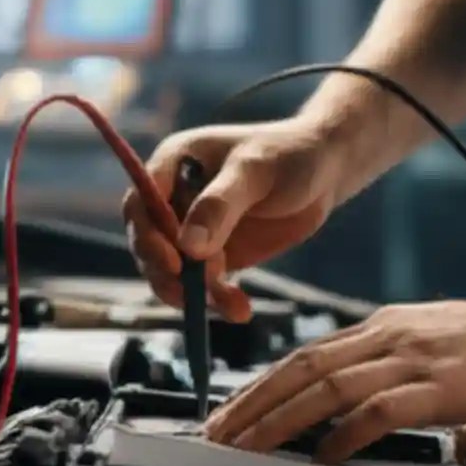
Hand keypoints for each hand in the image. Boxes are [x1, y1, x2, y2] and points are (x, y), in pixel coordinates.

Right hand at [122, 118, 348, 321]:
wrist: (325, 170)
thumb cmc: (288, 155)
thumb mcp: (254, 172)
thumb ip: (220, 206)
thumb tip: (187, 248)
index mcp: (173, 164)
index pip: (140, 204)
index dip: (147, 235)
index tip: (173, 261)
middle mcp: (174, 198)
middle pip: (149, 244)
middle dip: (168, 272)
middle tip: (194, 293)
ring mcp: (193, 230)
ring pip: (173, 271)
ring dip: (195, 293)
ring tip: (231, 304)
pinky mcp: (215, 255)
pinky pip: (204, 285)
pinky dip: (218, 300)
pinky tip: (239, 309)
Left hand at [203, 290, 465, 463]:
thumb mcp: (433, 344)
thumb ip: (391, 363)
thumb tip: (351, 397)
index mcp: (384, 328)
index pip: (306, 357)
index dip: (261, 385)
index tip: (229, 412)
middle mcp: (389, 337)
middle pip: (303, 370)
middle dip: (253, 404)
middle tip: (216, 433)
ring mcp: (416, 359)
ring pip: (330, 388)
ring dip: (280, 419)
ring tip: (246, 446)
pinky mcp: (445, 385)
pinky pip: (384, 410)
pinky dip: (348, 432)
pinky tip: (325, 454)